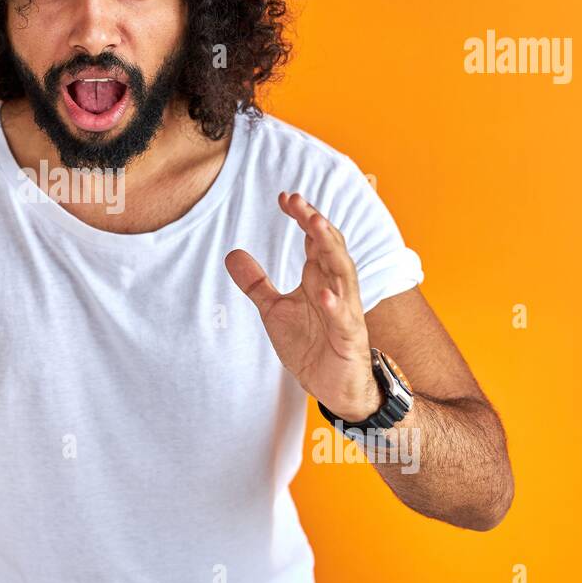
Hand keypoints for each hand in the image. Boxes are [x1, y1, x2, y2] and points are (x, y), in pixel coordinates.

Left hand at [225, 191, 379, 421]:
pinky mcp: (349, 338)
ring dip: (331, 249)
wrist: (332, 386)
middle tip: (298, 200)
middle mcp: (336, 288)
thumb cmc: (310, 343)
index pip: (314, 239)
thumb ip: (256, 283)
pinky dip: (335, 305)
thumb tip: (232, 254)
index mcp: (320, 278)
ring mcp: (346, 312)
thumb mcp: (274, 310)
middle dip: (316, 222)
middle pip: (330, 247)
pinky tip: (324, 294)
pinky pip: (344, 318)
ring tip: (316, 226)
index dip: (302, 217)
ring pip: (344, 273)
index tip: (284, 197)